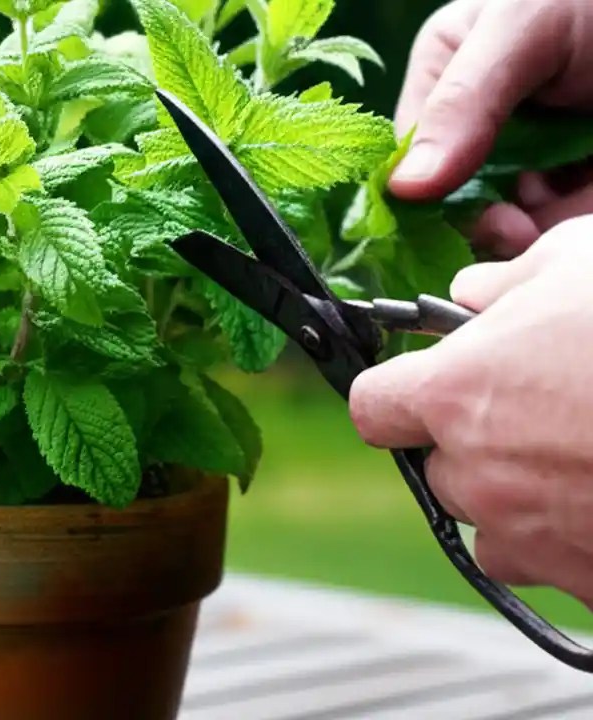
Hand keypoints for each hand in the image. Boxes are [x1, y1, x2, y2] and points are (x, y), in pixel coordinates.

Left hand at [350, 217, 592, 606]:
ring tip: (586, 454)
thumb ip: (507, 281)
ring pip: (493, 523)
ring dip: (522, 498)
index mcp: (456, 395)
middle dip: (476, 441)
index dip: (398, 393)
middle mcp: (476, 474)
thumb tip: (472, 293)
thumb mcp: (580, 261)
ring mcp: (529, 537)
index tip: (429, 382)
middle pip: (440, 466)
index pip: (374, 407)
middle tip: (545, 409)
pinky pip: (554, 564)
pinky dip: (574, 540)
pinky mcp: (583, 581)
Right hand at [391, 0, 592, 256]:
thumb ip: (461, 102)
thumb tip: (404, 187)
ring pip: (519, 219)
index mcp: (451, 76)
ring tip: (556, 226)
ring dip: (536, 234)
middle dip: (490, 221)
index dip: (427, 196)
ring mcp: (543, 153)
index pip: (412, 154)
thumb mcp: (522, 28)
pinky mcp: (586, 181)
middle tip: (518, 231)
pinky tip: (580, 222)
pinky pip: (566, 223)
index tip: (465, 218)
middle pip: (463, 197)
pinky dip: (572, 231)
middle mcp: (488, 120)